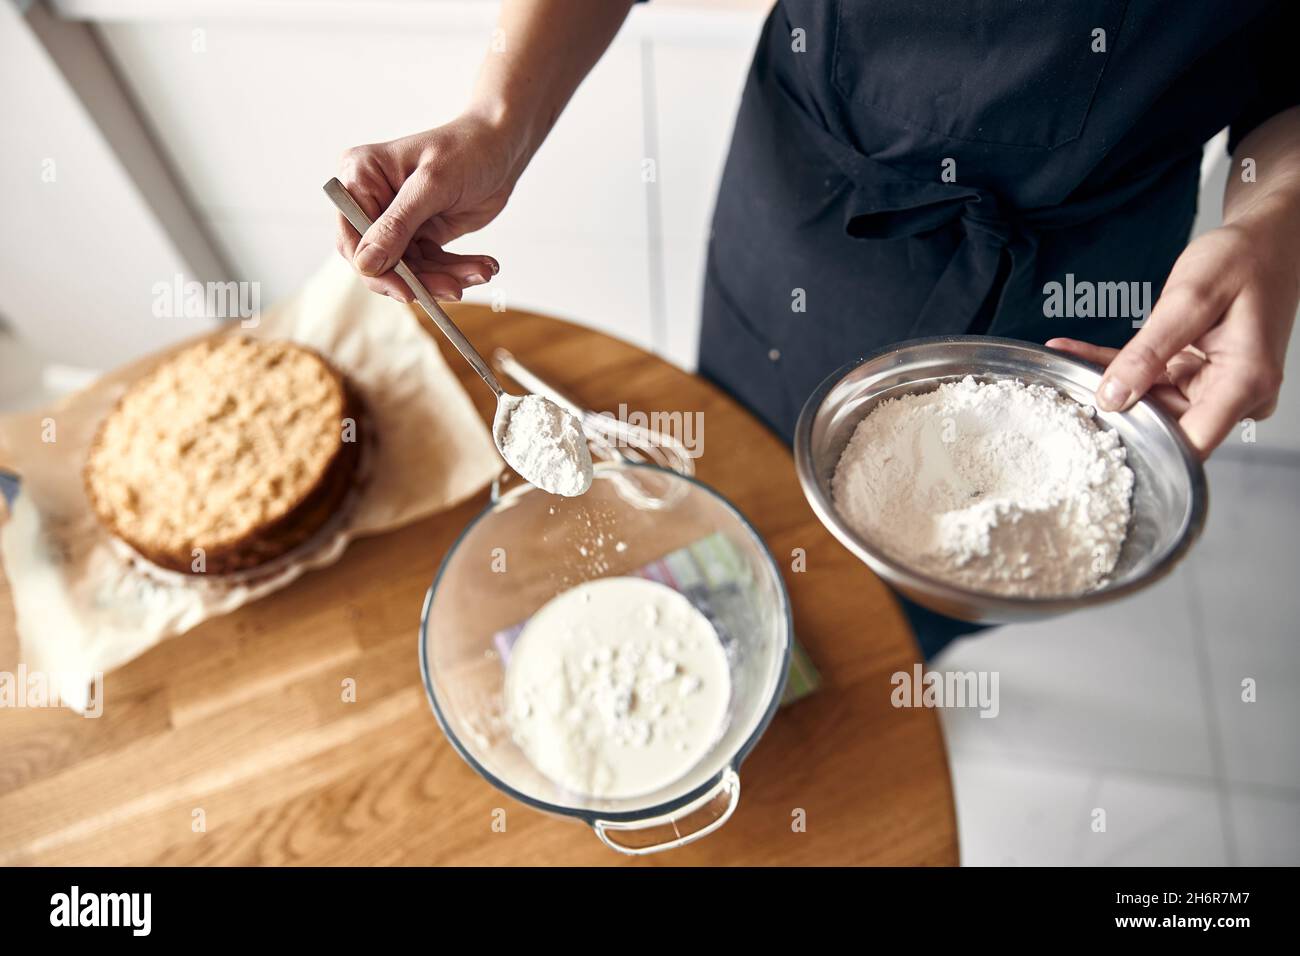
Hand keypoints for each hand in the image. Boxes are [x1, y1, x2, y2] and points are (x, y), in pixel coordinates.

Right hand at [335, 113, 520, 301]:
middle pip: (381, 259)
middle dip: (419, 278)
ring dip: (446, 277)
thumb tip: (365, 264)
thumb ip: (397, 225)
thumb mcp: (432, 185)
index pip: (353, 236)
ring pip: (410, 268)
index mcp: (361, 176)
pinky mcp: (421, 233)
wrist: (501, 146)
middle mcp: (373, 199)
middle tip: (454, 290)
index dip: (376, 269)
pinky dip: (457, 270)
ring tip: (482, 272)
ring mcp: (397, 219)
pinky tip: (483, 267)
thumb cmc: (467, 149)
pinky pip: (431, 264)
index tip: (406, 291)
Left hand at [1047, 215, 1298, 457]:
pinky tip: (1077, 352)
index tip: (1098, 429)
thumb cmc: (1244, 259)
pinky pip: (1153, 380)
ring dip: (1110, 381)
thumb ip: (1149, 351)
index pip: (1192, 443)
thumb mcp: (1190, 299)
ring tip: (1061, 358)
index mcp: (1245, 382)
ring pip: (1153, 400)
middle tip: (1064, 385)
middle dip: (1116, 406)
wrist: (1267, 241)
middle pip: (1167, 423)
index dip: (1145, 445)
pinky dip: (1120, 367)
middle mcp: (1237, 393)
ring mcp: (1219, 387)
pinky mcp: (1202, 376)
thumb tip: (1113, 397)